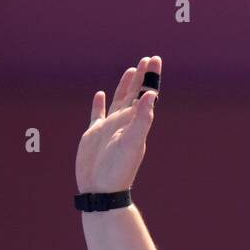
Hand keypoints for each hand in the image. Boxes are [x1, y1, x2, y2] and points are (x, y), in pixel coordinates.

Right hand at [76, 54, 161, 192]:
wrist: (100, 190)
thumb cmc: (117, 169)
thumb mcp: (131, 142)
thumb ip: (142, 119)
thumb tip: (152, 95)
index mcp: (136, 123)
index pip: (146, 95)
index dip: (151, 77)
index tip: (155, 59)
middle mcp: (125, 123)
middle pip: (135, 94)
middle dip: (142, 77)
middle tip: (148, 59)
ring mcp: (109, 127)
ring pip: (119, 101)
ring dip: (125, 86)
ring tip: (131, 70)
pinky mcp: (94, 133)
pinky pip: (98, 114)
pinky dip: (100, 103)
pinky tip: (101, 95)